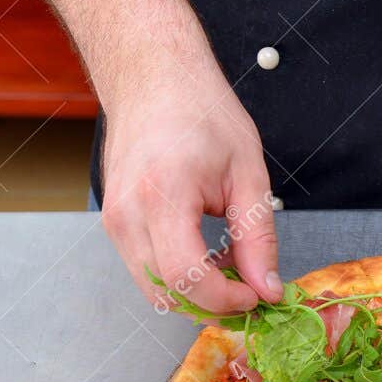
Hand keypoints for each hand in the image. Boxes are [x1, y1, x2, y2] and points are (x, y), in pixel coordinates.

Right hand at [99, 49, 282, 313]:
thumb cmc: (200, 112)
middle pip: (166, 294)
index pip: (186, 278)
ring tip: (229, 262)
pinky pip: (145, 270)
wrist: (152, 78)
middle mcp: (128, 213)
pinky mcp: (113, 224)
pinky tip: (206, 252)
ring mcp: (114, 221)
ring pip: (154, 289)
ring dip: (196, 292)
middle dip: (212, 304)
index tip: (255, 295)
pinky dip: (178, 276)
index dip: (224, 300)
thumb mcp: (247, 173)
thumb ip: (258, 239)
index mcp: (163, 194)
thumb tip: (267, 290)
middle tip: (249, 286)